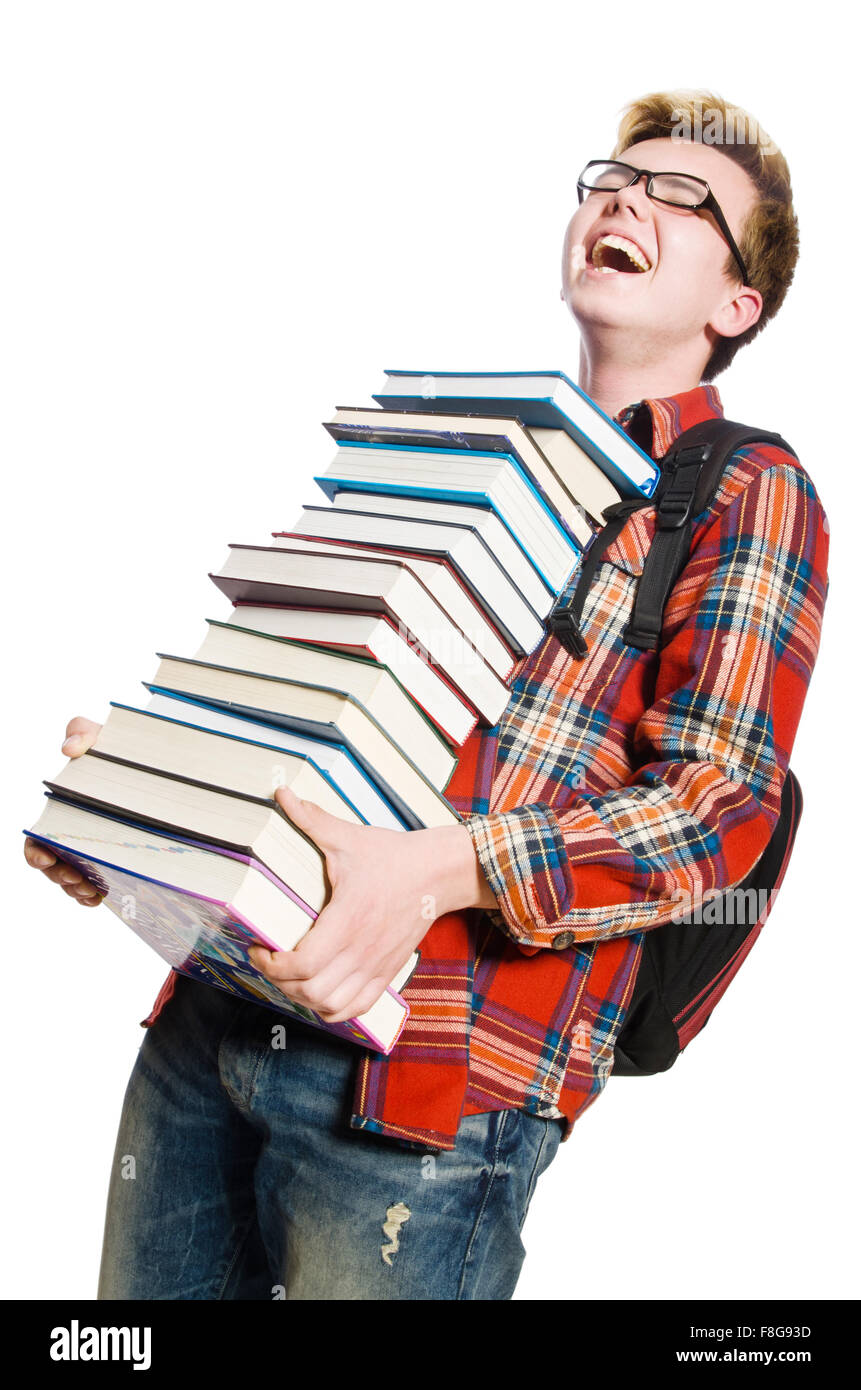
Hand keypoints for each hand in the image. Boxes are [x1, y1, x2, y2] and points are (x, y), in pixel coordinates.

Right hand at [23, 715, 105, 905]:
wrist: (151, 768)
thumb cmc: (116, 752)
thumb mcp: (101, 737)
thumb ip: (82, 732)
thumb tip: (69, 748)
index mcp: (60, 811)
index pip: (36, 840)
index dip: (36, 853)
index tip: (47, 858)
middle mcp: (70, 835)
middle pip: (53, 867)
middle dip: (60, 878)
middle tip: (78, 879)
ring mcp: (89, 850)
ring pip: (72, 880)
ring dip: (76, 890)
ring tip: (91, 890)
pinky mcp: (110, 860)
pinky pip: (94, 885)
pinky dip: (92, 895)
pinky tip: (100, 897)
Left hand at [248, 783, 493, 1024]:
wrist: (438, 873)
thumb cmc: (392, 855)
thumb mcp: (349, 837)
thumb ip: (312, 819)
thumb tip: (281, 793)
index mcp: (348, 919)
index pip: (303, 964)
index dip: (273, 965)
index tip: (258, 948)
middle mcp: (361, 950)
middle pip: (311, 991)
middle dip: (280, 982)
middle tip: (267, 960)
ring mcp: (376, 965)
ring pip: (331, 1005)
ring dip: (303, 998)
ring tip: (290, 977)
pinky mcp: (386, 973)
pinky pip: (356, 1008)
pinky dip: (332, 1010)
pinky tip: (318, 992)